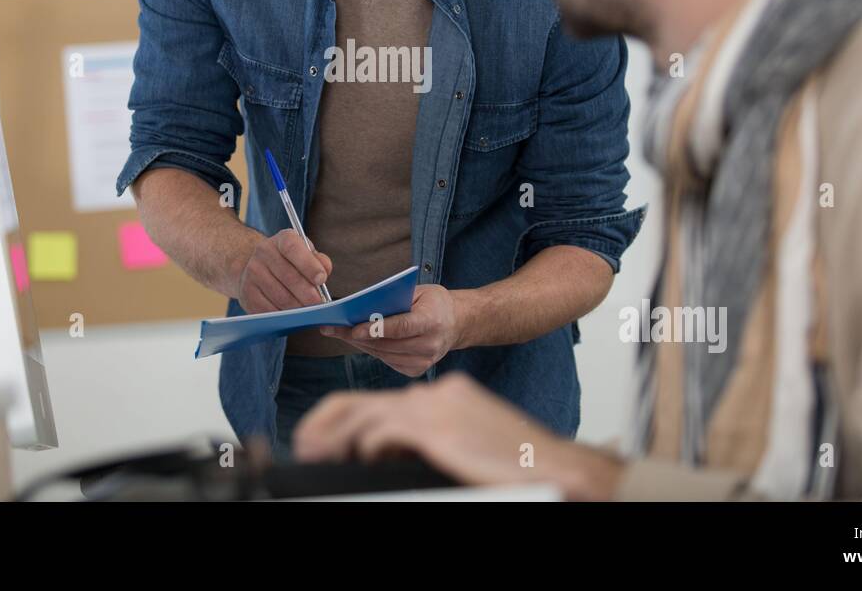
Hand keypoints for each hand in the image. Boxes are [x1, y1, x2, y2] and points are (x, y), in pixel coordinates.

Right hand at [236, 230, 331, 313]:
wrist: (257, 267)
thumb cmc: (289, 262)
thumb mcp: (306, 254)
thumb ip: (319, 261)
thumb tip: (324, 271)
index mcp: (282, 239)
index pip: (293, 248)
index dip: (309, 265)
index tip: (321, 279)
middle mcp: (263, 252)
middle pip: (289, 277)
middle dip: (308, 294)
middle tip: (319, 303)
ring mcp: (252, 273)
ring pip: (280, 297)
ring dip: (298, 307)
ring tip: (308, 311)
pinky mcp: (247, 293)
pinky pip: (269, 310)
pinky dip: (284, 316)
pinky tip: (292, 315)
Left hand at [293, 372, 624, 498]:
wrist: (557, 468)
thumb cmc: (514, 465)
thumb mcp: (464, 443)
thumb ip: (428, 439)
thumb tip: (380, 454)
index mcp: (444, 395)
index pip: (381, 400)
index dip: (342, 418)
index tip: (319, 438)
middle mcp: (437, 393)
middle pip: (363, 401)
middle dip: (326, 424)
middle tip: (304, 447)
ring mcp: (437, 407)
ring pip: (367, 415)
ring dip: (335, 436)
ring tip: (314, 455)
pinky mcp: (437, 427)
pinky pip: (384, 431)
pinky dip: (366, 445)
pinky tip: (360, 458)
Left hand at [319, 284, 460, 376]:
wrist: (456, 323)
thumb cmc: (433, 303)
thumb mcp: (418, 292)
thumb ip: (394, 300)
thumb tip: (362, 308)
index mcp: (432, 321)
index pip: (401, 327)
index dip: (376, 328)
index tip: (353, 328)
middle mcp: (430, 345)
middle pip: (387, 343)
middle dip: (357, 336)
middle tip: (332, 328)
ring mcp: (424, 361)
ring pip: (383, 354)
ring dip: (360, 344)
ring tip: (339, 333)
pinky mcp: (417, 370)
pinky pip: (387, 361)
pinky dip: (372, 350)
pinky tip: (360, 341)